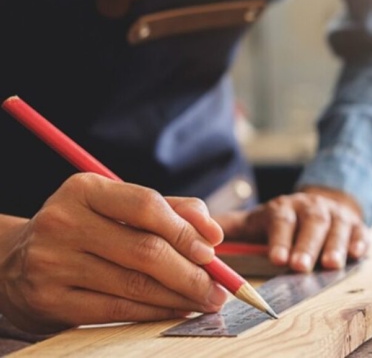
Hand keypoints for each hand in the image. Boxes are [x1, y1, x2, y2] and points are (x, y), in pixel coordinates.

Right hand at [0, 173, 229, 333]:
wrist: (17, 265)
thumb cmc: (86, 231)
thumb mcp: (117, 208)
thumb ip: (169, 210)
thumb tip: (213, 233)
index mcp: (84, 190)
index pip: (146, 205)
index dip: (186, 230)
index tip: (213, 249)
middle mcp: (64, 222)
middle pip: (145, 250)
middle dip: (192, 272)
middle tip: (220, 286)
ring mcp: (53, 263)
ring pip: (135, 284)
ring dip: (180, 296)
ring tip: (206, 300)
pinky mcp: (51, 300)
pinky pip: (117, 310)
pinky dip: (155, 312)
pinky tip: (177, 310)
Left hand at [215, 186, 368, 272]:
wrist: (322, 204)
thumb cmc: (283, 221)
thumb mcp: (257, 220)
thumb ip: (231, 228)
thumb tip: (198, 233)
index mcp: (284, 208)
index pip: (281, 219)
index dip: (280, 238)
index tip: (276, 258)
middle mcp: (311, 208)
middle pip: (310, 223)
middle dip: (305, 245)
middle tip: (300, 267)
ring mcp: (335, 216)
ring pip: (336, 228)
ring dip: (334, 246)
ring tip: (330, 265)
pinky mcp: (356, 225)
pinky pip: (360, 232)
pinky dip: (359, 242)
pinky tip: (357, 254)